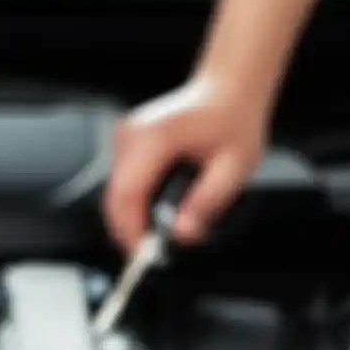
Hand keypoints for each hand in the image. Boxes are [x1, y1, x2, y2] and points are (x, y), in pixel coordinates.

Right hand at [103, 77, 266, 250]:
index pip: (127, 195)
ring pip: (116, 196)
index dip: (131, 232)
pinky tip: (162, 206)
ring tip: (167, 227)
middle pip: (115, 199)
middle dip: (131, 232)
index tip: (145, 257)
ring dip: (135, 218)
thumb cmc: (233, 121)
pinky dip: (137, 204)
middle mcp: (133, 135)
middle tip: (157, 254)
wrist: (227, 91)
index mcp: (155, 137)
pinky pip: (123, 185)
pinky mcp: (127, 144)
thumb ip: (207, 202)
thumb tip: (182, 234)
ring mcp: (126, 138)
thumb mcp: (235, 167)